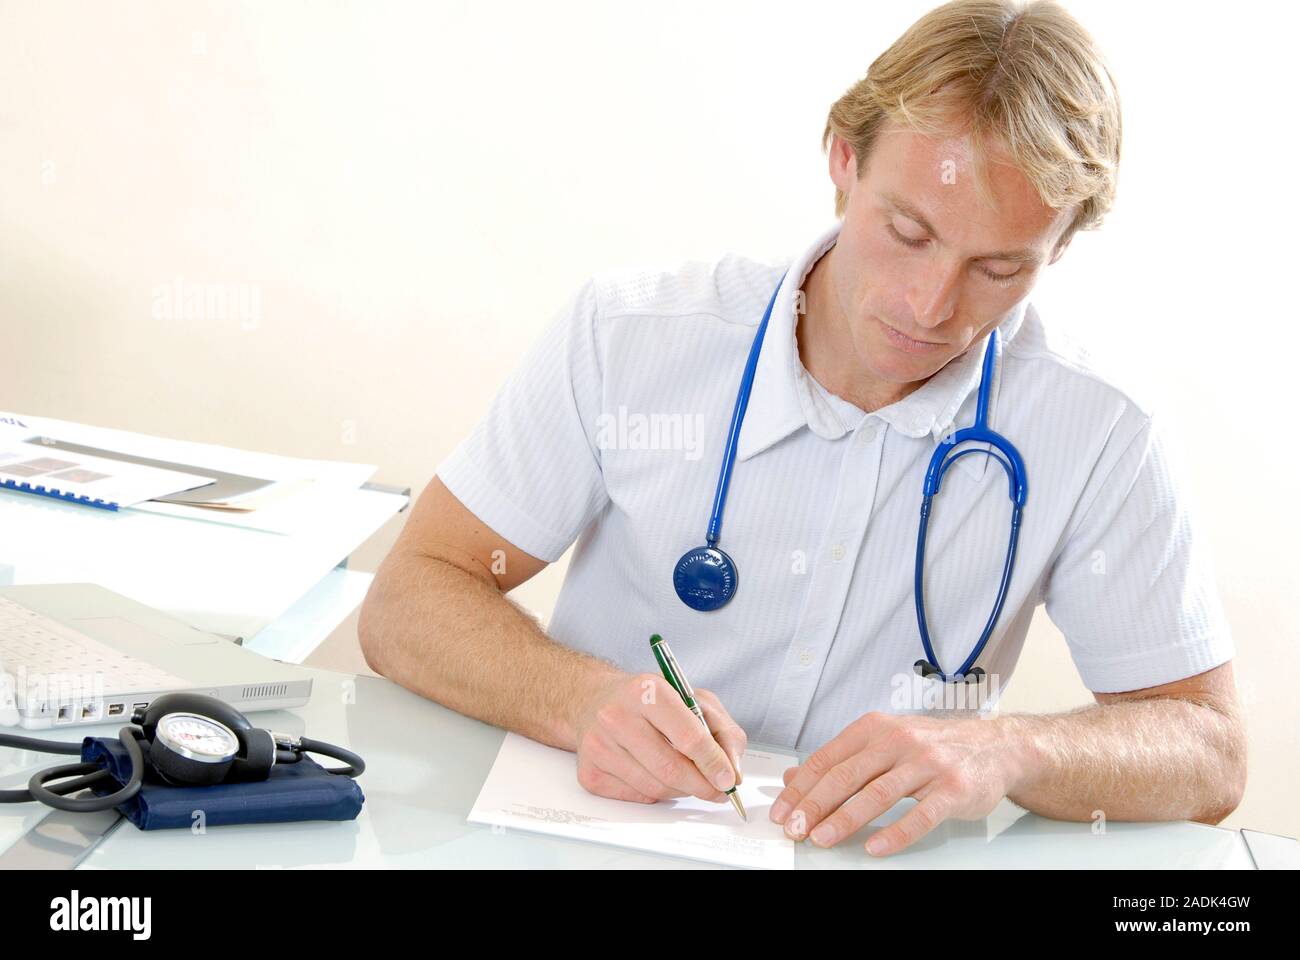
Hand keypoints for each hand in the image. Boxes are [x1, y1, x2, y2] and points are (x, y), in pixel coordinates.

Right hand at [572, 672, 745, 804]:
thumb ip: (722, 731)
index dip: (713, 763)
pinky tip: (654, 773)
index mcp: (647, 690)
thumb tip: (732, 771)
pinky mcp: (590, 772)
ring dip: (680, 790)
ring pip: (655, 788)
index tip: (728, 780)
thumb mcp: (693, 699)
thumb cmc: (648, 700)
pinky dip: (655, 793)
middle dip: (702, 786)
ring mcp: (599, 745)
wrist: (593, 700)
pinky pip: (636, 796)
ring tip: (687, 778)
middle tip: (718, 791)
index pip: (688, 737)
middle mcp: (617, 715)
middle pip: (671, 769)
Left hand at [769, 711, 1025, 856]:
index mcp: (876, 729)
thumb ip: (840, 760)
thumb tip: (794, 777)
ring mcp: (928, 764)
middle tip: (794, 828)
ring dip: (846, 819)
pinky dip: (895, 833)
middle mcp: (899, 741)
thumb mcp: (883, 743)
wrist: (994, 746)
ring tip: (823, 838)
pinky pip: (920, 815)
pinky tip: (874, 847)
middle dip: (815, 804)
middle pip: (847, 776)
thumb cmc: (933, 746)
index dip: (800, 787)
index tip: (781, 810)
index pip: (827, 759)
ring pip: (878, 794)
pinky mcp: (953, 789)